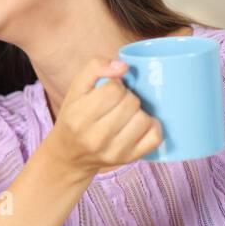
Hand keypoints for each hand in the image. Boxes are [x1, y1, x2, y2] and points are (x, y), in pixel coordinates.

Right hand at [47, 57, 162, 181]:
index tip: (109, 90)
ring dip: (138, 112)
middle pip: (131, 103)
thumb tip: (123, 66)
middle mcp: (95, 138)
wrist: (69, 155)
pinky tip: (140, 124)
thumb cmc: (74, 117)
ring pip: (143, 119)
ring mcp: (114, 151)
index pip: (113, 89)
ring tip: (127, 114)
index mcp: (79, 117)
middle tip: (118, 102)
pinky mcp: (129, 159)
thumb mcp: (76, 89)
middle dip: (127, 97)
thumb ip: (94, 68)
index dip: (116, 84)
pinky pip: (155, 137)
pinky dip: (152, 127)